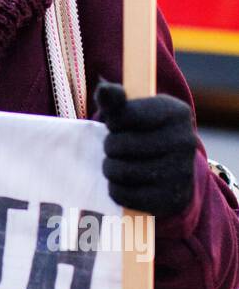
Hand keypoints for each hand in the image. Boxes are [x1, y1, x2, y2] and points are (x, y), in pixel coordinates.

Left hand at [93, 79, 196, 218]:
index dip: (112, 121)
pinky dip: (116, 189)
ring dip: (110, 168)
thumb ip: (115, 99)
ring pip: (121, 172)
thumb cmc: (145, 132)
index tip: (117, 124)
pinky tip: (123, 182)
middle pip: (119, 145)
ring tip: (117, 164)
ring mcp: (181, 171)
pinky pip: (125, 195)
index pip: (124, 114)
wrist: (174, 169)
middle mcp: (184, 141)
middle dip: (109, 146)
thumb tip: (104, 90)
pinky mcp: (172, 198)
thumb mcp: (133, 111)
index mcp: (176, 112)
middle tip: (115, 147)